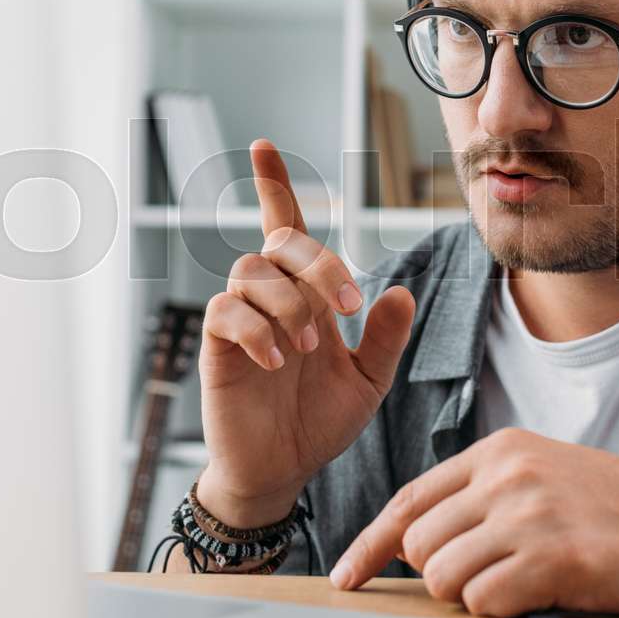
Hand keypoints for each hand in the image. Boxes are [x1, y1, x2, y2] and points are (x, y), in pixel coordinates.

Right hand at [197, 139, 415, 526]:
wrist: (283, 471)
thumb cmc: (319, 423)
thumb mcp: (368, 382)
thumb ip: (384, 339)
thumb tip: (401, 292)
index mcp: (305, 295)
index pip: (287, 226)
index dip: (274, 185)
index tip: (263, 146)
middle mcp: (271, 298)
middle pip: (281, 239)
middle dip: (319, 263)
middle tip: (346, 307)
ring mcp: (240, 321)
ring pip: (251, 270)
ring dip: (288, 302)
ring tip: (309, 348)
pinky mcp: (216, 349)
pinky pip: (225, 314)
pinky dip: (256, 330)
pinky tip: (277, 361)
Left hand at [330, 428, 618, 616]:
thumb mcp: (544, 473)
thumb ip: (485, 495)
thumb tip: (425, 540)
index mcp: (499, 453)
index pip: (409, 500)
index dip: (370, 544)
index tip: (348, 575)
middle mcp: (506, 477)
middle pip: (418, 545)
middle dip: (438, 575)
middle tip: (489, 576)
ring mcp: (528, 515)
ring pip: (442, 577)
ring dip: (472, 594)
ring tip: (522, 582)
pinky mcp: (553, 558)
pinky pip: (483, 601)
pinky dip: (502, 609)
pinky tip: (540, 592)